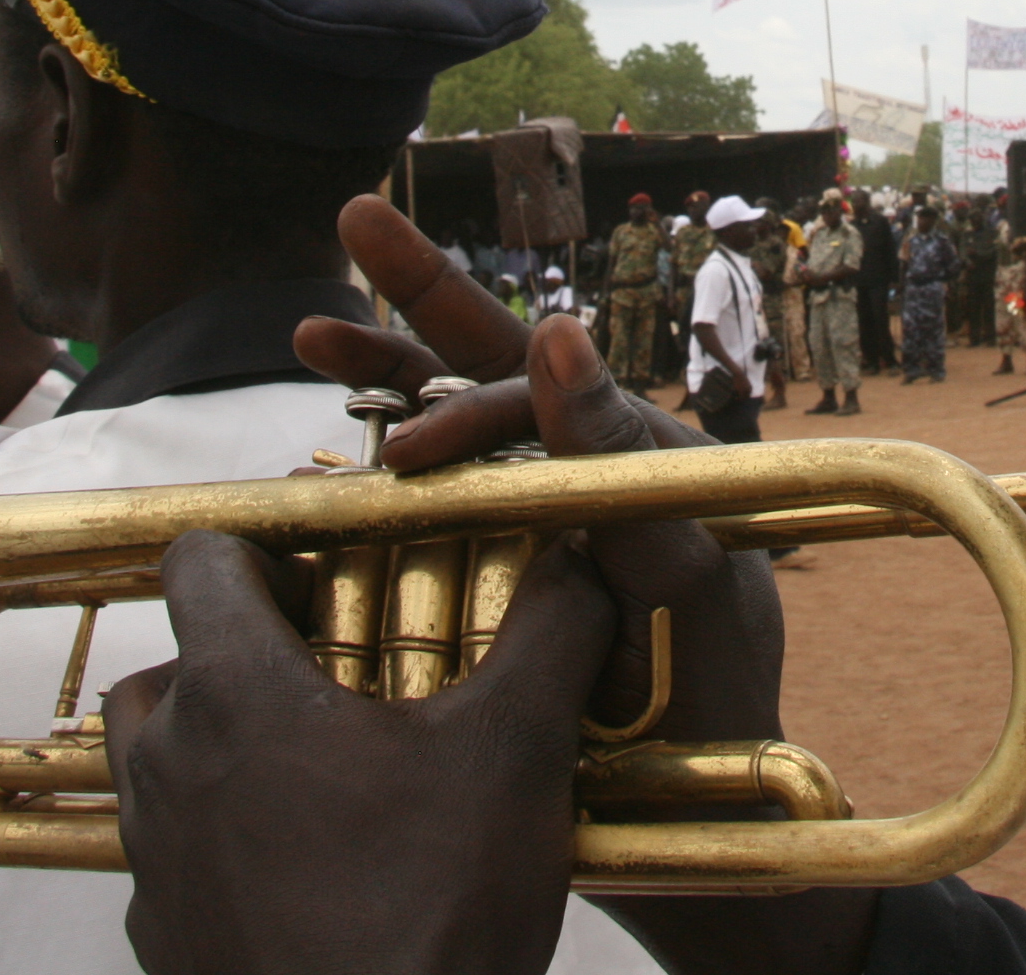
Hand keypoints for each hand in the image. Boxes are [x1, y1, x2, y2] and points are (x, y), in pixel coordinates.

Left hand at [107, 529, 616, 974]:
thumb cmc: (426, 917)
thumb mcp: (514, 754)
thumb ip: (549, 635)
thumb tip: (581, 563)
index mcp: (236, 694)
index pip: (199, 560)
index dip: (264, 546)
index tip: (331, 571)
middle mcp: (169, 764)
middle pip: (173, 656)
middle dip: (246, 647)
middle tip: (340, 669)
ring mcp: (156, 854)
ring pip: (160, 754)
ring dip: (224, 736)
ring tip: (326, 761)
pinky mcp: (162, 932)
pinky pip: (175, 847)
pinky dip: (225, 831)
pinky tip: (315, 859)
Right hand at [292, 198, 878, 974]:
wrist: (702, 811)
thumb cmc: (716, 690)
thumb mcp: (687, 570)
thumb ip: (624, 457)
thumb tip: (556, 330)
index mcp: (631, 451)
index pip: (540, 389)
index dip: (469, 406)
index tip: (406, 452)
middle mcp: (580, 469)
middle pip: (490, 356)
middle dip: (421, 289)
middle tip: (357, 213)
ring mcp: (536, 516)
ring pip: (449, 417)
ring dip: (383, 368)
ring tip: (310, 331)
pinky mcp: (497, 571)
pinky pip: (427, 503)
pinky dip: (370, 474)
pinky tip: (320, 466)